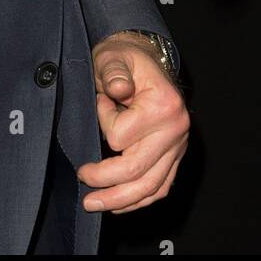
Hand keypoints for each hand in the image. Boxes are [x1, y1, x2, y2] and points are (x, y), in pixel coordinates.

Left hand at [77, 32, 189, 214]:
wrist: (147, 60)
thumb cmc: (127, 59)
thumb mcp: (114, 56)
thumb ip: (114, 71)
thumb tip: (117, 87)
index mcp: (164, 105)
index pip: (121, 135)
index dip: (103, 121)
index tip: (101, 101)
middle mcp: (176, 129)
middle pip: (137, 170)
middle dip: (104, 181)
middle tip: (81, 178)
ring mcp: (179, 145)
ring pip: (150, 187)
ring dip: (120, 200)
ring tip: (94, 204)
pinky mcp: (176, 156)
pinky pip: (160, 187)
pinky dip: (139, 200)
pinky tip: (119, 203)